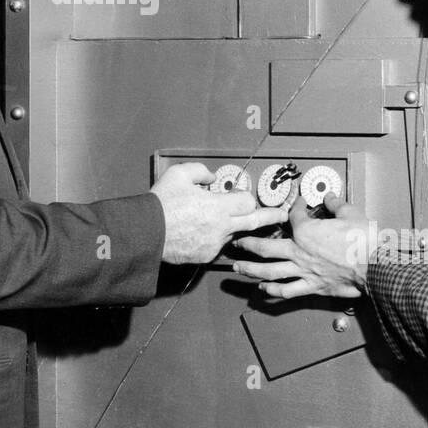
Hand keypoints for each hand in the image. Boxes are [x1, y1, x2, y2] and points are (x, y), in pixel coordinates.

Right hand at [151, 163, 288, 263]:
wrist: (145, 233)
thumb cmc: (161, 204)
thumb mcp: (179, 174)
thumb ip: (200, 172)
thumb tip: (211, 177)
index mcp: (218, 206)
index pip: (248, 202)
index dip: (246, 198)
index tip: (246, 197)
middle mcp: (221, 227)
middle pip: (255, 222)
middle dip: (271, 217)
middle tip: (282, 216)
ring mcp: (214, 244)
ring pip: (233, 234)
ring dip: (232, 227)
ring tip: (221, 222)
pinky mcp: (205, 256)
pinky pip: (217, 245)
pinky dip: (214, 238)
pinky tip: (200, 232)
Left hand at [233, 192, 369, 298]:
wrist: (375, 268)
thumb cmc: (363, 240)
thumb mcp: (351, 213)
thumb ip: (336, 204)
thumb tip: (329, 196)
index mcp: (306, 231)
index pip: (293, 216)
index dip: (294, 207)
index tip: (297, 204)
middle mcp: (299, 252)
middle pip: (266, 248)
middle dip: (247, 244)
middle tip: (235, 242)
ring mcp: (304, 271)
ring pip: (270, 271)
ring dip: (251, 270)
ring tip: (237, 268)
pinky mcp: (313, 287)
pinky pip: (288, 290)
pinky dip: (274, 290)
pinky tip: (264, 289)